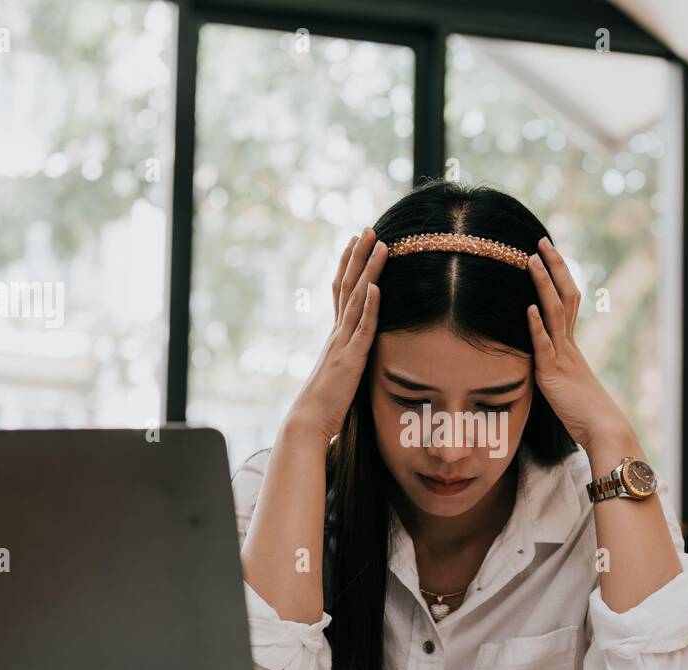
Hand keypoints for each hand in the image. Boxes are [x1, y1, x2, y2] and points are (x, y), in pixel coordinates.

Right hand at [286, 227, 387, 444]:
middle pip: (347, 287)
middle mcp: (337, 334)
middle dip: (358, 256)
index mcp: (335, 337)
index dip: (348, 266)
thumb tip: (356, 355)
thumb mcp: (341, 376)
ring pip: (356, 300)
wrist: (306, 423)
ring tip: (380, 245)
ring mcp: (342, 345)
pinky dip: (369, 307)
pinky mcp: (350, 361)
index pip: (341, 293)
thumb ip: (348, 360)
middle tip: (368, 229)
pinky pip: (362, 330)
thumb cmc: (324, 406)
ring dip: (368, 271)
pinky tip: (376, 287)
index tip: (355, 242)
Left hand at [525, 236, 631, 452]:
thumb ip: (554, 370)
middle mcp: (568, 346)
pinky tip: (528, 309)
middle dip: (553, 268)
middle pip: (565, 297)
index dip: (558, 277)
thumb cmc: (586, 414)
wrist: (605, 430)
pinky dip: (536, 327)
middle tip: (542, 241)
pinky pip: (545, 347)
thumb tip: (542, 365)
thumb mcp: (566, 386)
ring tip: (531, 260)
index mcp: (571, 346)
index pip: (567, 302)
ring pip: (554, 314)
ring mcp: (562, 358)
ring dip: (542, 286)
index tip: (547, 253)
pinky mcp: (553, 375)